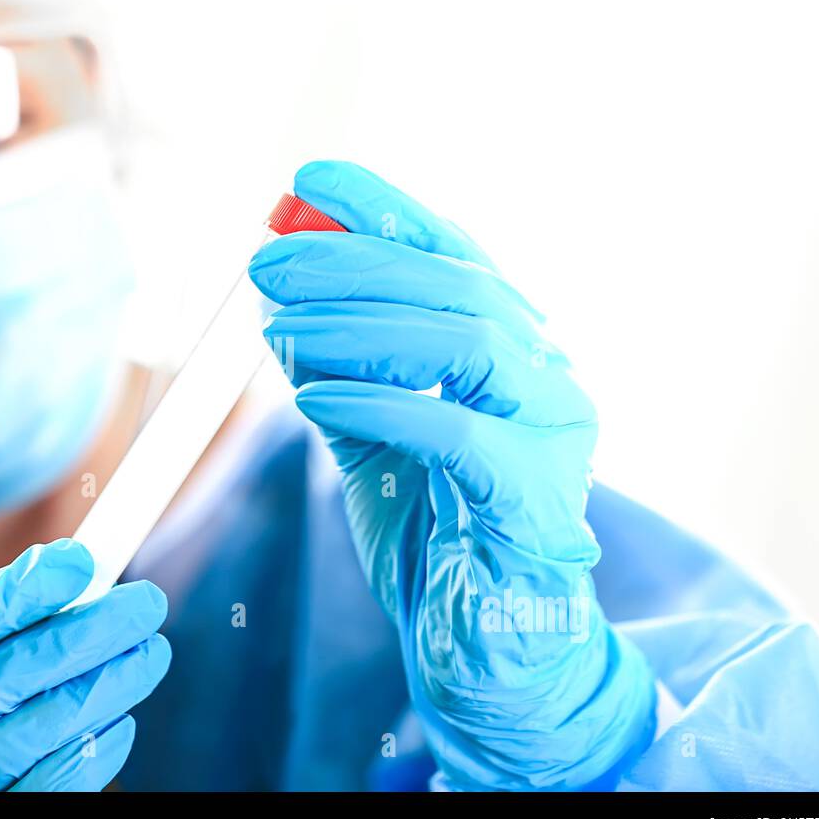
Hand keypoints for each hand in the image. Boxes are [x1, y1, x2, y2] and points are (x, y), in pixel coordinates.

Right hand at [0, 539, 169, 790]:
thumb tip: (73, 569)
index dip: (5, 599)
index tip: (78, 564)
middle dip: (77, 640)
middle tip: (144, 604)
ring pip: (19, 743)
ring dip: (98, 693)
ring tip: (149, 654)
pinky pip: (36, 795)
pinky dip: (86, 756)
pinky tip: (118, 718)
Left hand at [250, 161, 654, 789]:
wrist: (483, 638)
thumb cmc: (430, 527)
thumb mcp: (370, 430)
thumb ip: (337, 364)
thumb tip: (276, 293)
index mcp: (510, 343)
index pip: (451, 249)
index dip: (382, 206)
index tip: (304, 181)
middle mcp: (546, 369)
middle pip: (453, 282)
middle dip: (349, 263)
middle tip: (264, 265)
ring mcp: (554, 428)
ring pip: (463, 341)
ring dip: (356, 325)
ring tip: (276, 327)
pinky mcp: (538, 493)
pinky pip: (457, 432)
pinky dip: (380, 403)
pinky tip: (314, 396)